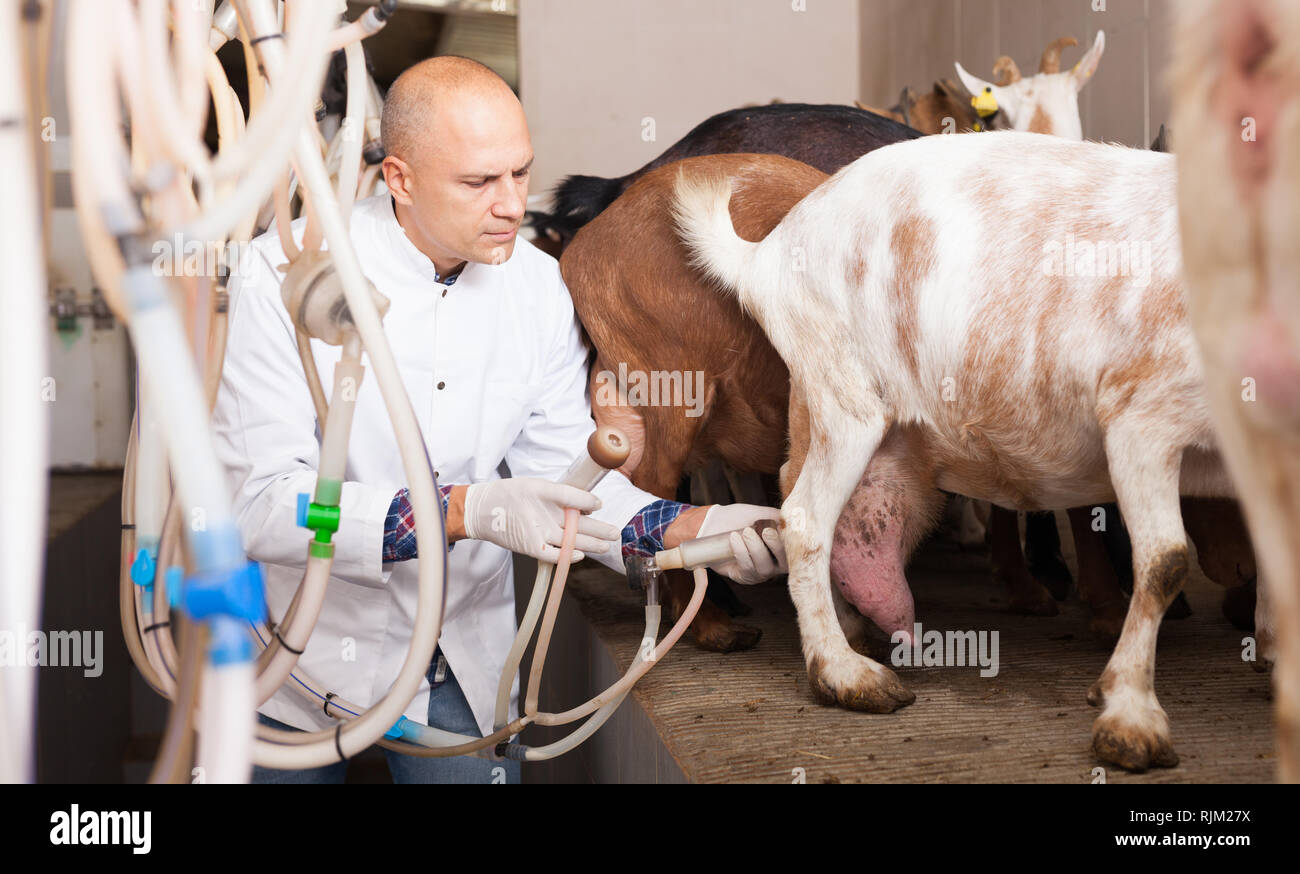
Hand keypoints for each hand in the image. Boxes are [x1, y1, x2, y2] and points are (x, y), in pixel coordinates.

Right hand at [462, 478, 620, 563]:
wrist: (481, 510)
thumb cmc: (509, 495)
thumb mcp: (535, 485)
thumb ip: (559, 493)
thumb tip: (583, 504)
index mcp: (542, 490)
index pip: (572, 496)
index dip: (588, 501)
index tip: (599, 505)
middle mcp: (541, 511)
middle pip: (577, 522)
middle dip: (599, 529)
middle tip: (615, 532)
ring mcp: (536, 531)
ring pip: (570, 540)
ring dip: (591, 544)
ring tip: (606, 545)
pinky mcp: (530, 546)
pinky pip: (553, 555)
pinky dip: (567, 557)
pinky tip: (580, 555)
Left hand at [695, 503, 786, 584]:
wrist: (713, 523)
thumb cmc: (738, 518)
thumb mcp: (760, 513)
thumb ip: (777, 515)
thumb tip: (793, 517)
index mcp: (782, 549)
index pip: (796, 552)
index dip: (793, 543)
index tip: (784, 529)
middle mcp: (774, 564)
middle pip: (784, 564)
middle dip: (776, 547)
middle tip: (766, 531)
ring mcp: (759, 572)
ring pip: (764, 567)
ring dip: (755, 548)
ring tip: (746, 532)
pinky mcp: (743, 576)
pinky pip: (747, 569)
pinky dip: (742, 553)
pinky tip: (734, 539)